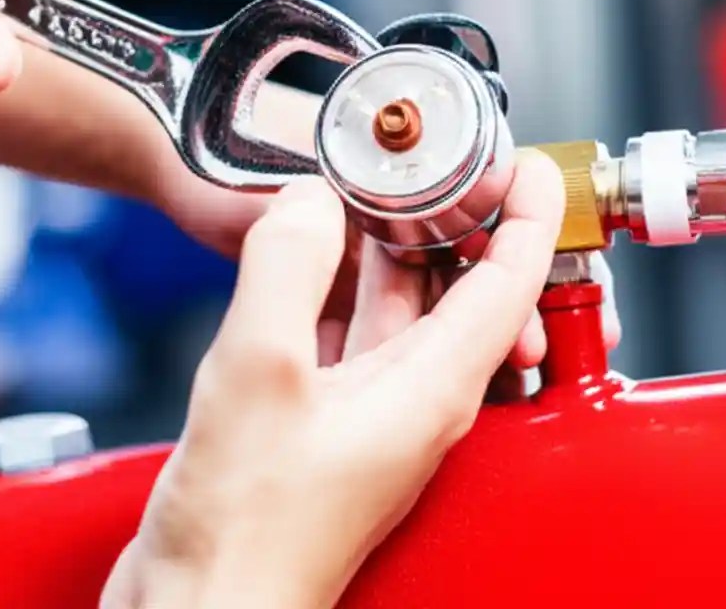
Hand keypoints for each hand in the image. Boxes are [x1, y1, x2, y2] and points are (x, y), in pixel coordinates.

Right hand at [99, 149, 564, 608]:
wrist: (202, 607)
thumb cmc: (242, 530)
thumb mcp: (260, 371)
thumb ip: (289, 270)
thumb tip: (312, 203)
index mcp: (429, 392)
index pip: (507, 286)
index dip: (522, 216)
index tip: (517, 164)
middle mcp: (414, 404)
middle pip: (462, 294)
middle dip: (457, 221)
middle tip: (437, 162)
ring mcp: (370, 417)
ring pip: (405, 314)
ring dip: (397, 253)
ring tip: (379, 194)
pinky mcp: (325, 427)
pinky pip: (356, 339)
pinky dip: (347, 293)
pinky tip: (317, 267)